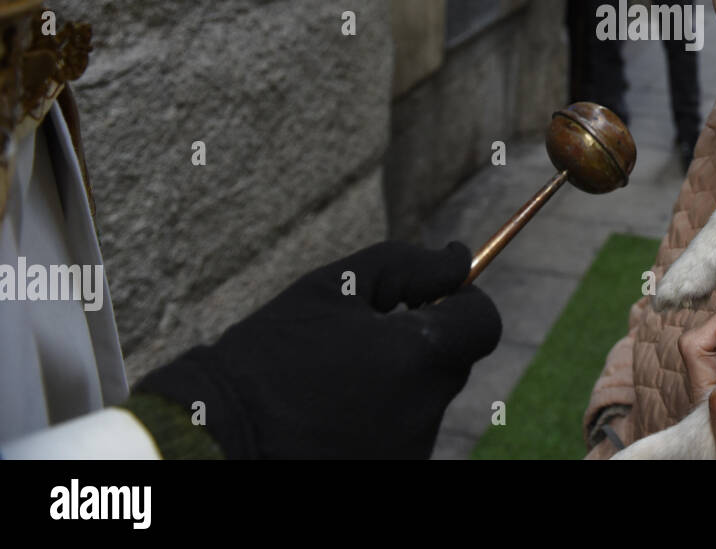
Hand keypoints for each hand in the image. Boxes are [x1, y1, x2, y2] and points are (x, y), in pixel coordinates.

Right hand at [136, 241, 500, 458]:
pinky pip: (398, 434)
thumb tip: (461, 258)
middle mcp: (426, 413)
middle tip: (356, 340)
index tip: (426, 298)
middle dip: (418, 343)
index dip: (462, 303)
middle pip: (451, 364)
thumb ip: (410, 265)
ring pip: (421, 401)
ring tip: (330, 382)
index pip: (485, 324)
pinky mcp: (391, 477)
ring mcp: (410, 452)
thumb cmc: (271, 353)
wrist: (210, 436)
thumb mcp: (336, 287)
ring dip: (394, 383)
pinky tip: (327, 415)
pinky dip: (375, 419)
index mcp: (422, 357)